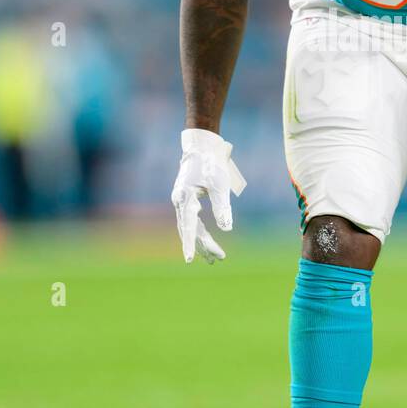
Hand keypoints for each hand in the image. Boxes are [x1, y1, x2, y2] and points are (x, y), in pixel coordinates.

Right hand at [171, 128, 245, 263]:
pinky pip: (190, 221)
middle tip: (218, 259)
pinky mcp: (185, 199)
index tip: (189, 261)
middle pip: (190, 230)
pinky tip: (204, 241)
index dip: (189, 245)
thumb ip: (222, 207)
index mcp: (185, 198)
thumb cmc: (211, 164)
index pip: (188, 227)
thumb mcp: (220, 185)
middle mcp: (179, 202)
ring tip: (212, 258)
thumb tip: (226, 229)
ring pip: (190, 228)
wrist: (202, 146)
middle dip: (203, 246)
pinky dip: (198, 232)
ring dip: (201, 242)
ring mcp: (181, 201)